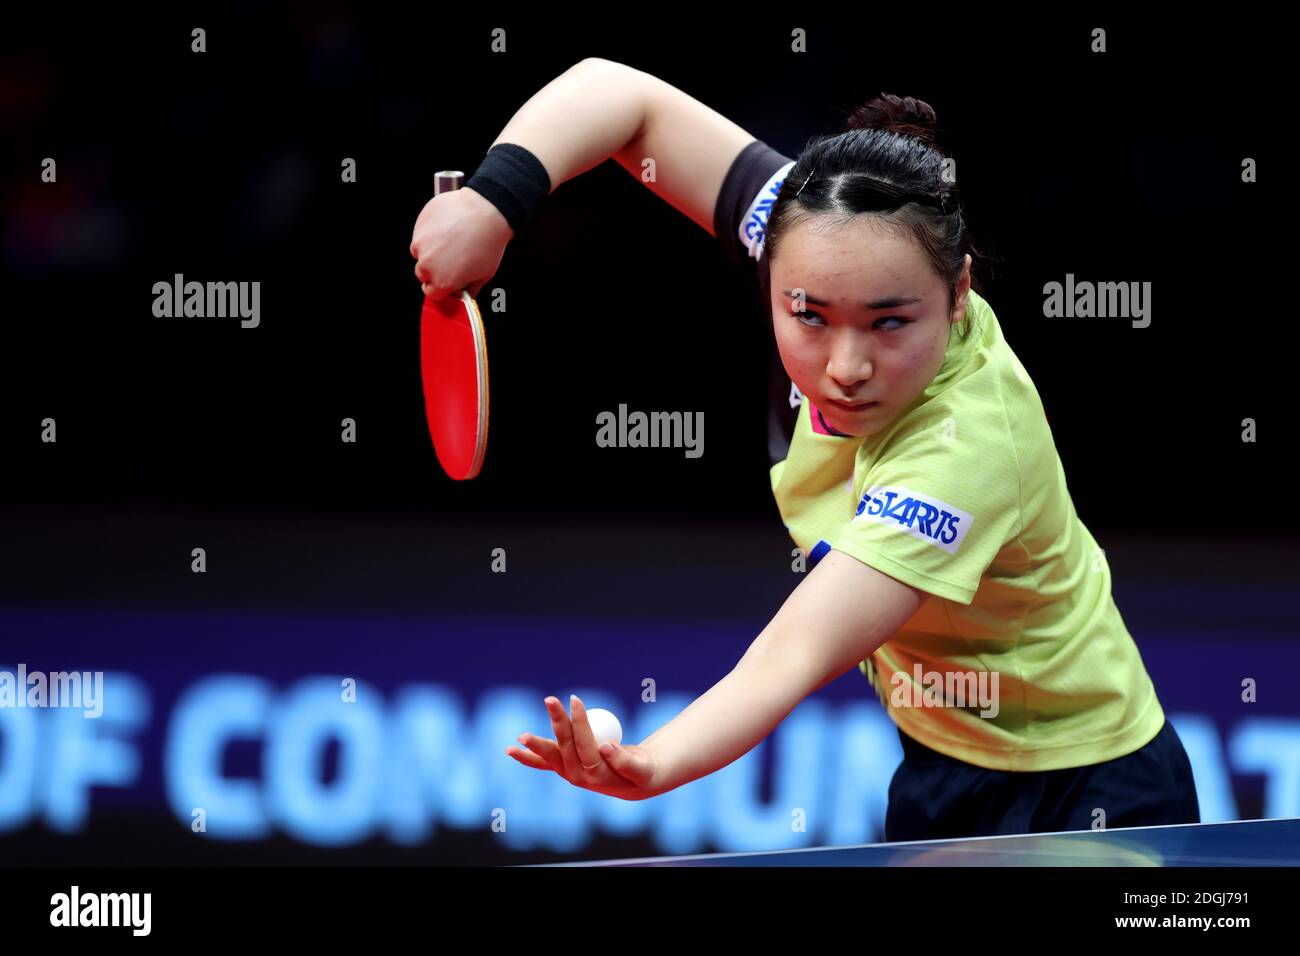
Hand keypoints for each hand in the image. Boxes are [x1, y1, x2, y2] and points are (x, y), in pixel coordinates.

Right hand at [409, 186, 512, 299]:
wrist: (486, 211)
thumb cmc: (487, 242)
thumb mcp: (484, 274)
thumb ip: (470, 289)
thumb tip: (465, 295)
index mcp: (442, 281)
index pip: (431, 293)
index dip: (440, 287)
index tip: (446, 281)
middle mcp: (427, 265)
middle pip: (423, 273)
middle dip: (434, 269)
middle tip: (451, 258)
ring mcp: (420, 243)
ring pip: (419, 251)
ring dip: (430, 249)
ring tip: (450, 240)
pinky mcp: (419, 225)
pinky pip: (420, 233)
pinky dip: (429, 232)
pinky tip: (447, 227)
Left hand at [506, 695, 659, 799]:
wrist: (633, 783)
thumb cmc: (642, 772)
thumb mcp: (641, 770)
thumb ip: (625, 761)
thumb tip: (604, 746)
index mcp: (596, 776)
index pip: (584, 744)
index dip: (579, 722)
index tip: (576, 700)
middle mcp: (577, 777)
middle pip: (563, 746)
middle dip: (556, 722)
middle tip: (550, 699)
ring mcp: (568, 773)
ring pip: (551, 754)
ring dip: (534, 744)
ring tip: (519, 737)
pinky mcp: (564, 767)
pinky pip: (545, 762)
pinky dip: (529, 757)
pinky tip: (511, 751)